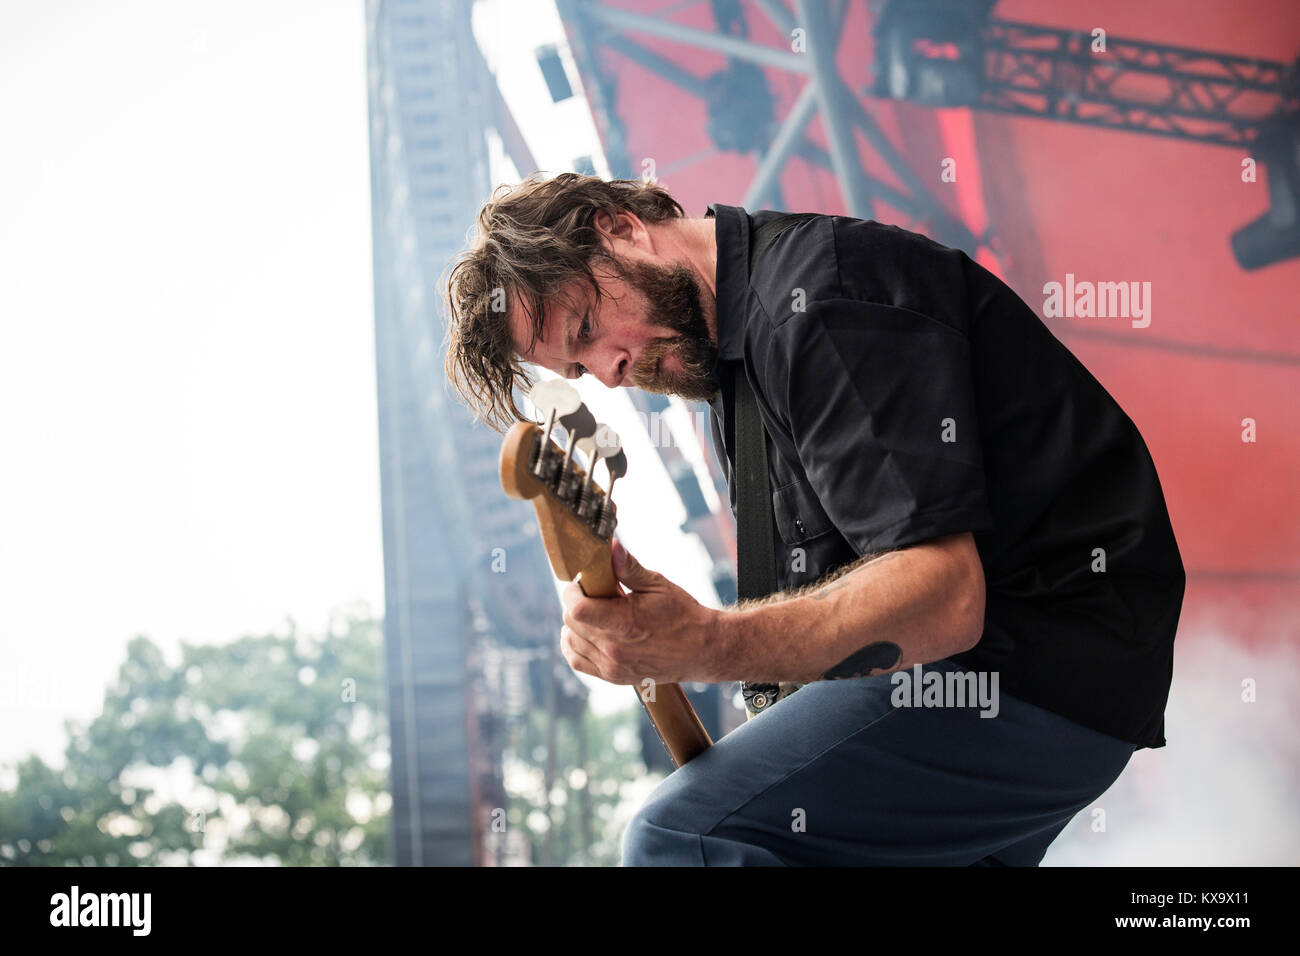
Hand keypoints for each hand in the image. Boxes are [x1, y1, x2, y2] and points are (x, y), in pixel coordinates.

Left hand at [559, 539, 726, 685]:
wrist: (702, 649)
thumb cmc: (682, 614)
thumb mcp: (657, 585)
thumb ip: (628, 567)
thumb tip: (611, 546)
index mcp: (624, 623)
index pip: (576, 609)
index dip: (572, 592)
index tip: (581, 583)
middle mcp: (614, 649)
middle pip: (571, 623)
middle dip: (576, 603)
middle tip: (592, 594)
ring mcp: (612, 666)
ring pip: (571, 642)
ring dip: (574, 624)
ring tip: (592, 612)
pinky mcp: (613, 676)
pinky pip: (577, 662)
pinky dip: (573, 645)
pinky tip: (583, 632)